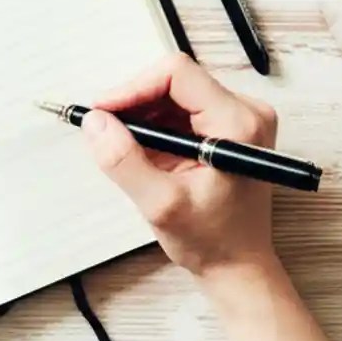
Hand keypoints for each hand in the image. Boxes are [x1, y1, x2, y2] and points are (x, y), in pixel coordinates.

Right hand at [83, 53, 278, 276]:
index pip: (177, 74)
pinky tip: (146, 154)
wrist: (238, 266)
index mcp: (238, 125)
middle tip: (106, 131)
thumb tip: (96, 123)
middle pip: (174, 81)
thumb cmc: (213, 241)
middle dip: (135, 103)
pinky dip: (156, 126)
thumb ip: (124, 161)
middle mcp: (245, 113)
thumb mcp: (160, 204)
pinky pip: (181, 110)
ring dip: (143, 116)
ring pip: (174, 94)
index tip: (104, 112)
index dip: (133, 88)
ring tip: (127, 150)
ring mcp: (239, 120)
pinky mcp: (228, 129)